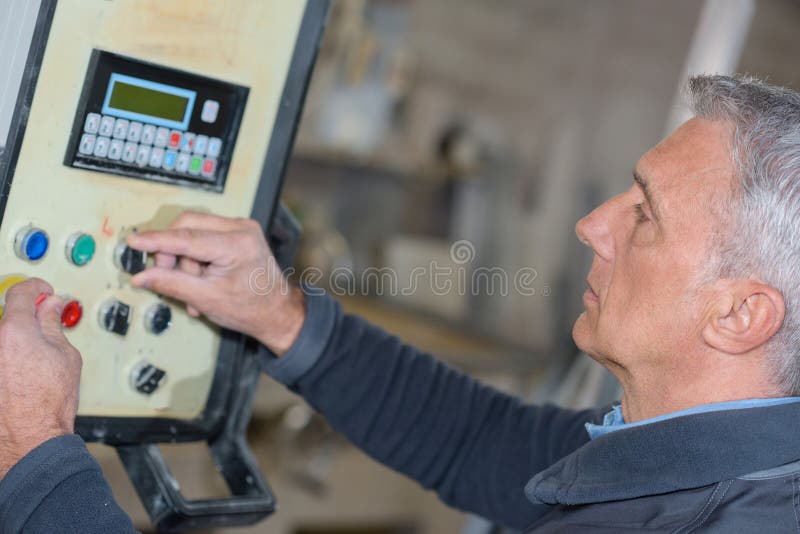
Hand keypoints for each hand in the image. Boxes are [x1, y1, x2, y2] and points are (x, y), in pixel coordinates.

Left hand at [0, 279, 81, 478]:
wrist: (30, 439)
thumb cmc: (49, 404)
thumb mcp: (66, 356)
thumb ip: (55, 325)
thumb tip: (53, 306)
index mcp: (15, 330)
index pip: (21, 293)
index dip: (37, 288)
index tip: (44, 292)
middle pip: (8, 317)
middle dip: (28, 317)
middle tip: (45, 327)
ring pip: (3, 341)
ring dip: (17, 343)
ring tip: (33, 361)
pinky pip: (1, 359)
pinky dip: (9, 362)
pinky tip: (20, 376)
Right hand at [127, 211, 305, 354]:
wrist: (277, 312)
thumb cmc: (252, 308)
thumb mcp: (206, 299)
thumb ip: (171, 284)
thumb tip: (142, 276)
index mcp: (237, 244)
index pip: (186, 237)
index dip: (156, 241)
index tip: (134, 241)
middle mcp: (241, 229)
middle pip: (187, 226)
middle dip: (172, 253)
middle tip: (169, 277)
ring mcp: (241, 229)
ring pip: (193, 232)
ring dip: (186, 260)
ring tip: (196, 288)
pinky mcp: (238, 233)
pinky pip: (204, 236)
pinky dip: (197, 258)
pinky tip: (202, 280)